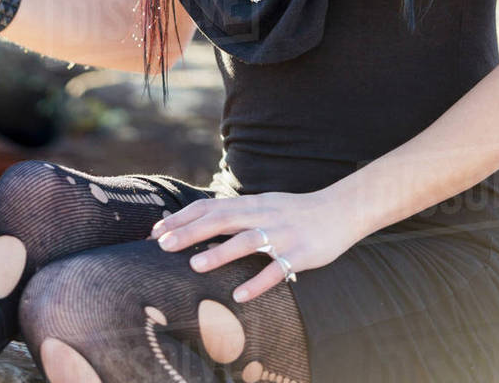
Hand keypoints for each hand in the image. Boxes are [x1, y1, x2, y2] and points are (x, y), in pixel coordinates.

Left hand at [149, 188, 356, 302]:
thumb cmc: (295, 212)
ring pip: (247, 240)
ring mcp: (282, 234)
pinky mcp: (300, 253)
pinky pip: (277, 269)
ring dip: (220, 253)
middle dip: (190, 232)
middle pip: (222, 219)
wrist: (340, 210)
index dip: (183, 217)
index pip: (211, 207)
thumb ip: (237, 213)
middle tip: (163, 246)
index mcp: (252, 204)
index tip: (157, 231)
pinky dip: (258, 282)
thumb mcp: (264, 205)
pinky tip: (240, 296)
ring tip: (194, 265)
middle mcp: (264, 215)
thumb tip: (203, 222)